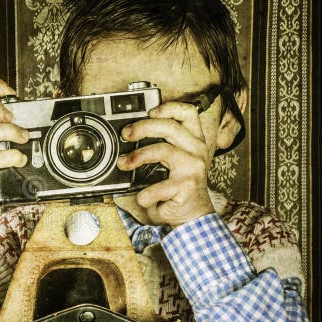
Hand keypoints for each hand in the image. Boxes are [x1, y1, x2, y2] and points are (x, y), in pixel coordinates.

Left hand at [116, 101, 215, 227]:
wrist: (193, 214)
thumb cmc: (179, 185)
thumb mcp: (172, 161)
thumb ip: (160, 144)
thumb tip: (128, 135)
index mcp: (193, 140)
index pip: (188, 113)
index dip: (169, 107)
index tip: (150, 111)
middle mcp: (196, 150)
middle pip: (170, 127)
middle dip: (143, 127)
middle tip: (126, 134)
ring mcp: (193, 167)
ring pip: (163, 150)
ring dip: (138, 156)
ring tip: (124, 163)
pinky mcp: (186, 186)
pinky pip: (158, 186)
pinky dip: (145, 194)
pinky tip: (142, 198)